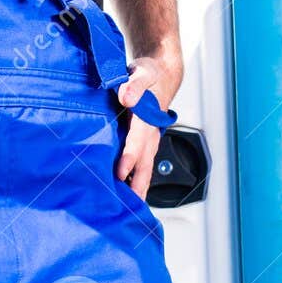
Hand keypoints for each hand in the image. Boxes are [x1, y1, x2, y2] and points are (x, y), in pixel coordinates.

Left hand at [113, 53, 181, 198]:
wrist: (161, 74)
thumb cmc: (150, 75)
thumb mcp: (142, 73)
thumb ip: (134, 84)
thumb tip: (126, 96)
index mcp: (147, 119)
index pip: (137, 142)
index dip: (129, 158)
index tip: (120, 173)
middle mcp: (150, 134)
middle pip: (144, 164)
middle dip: (137, 185)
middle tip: (129, 207)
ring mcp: (150, 140)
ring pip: (145, 168)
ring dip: (139, 187)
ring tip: (130, 210)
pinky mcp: (146, 142)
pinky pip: (142, 164)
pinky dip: (137, 179)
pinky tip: (129, 192)